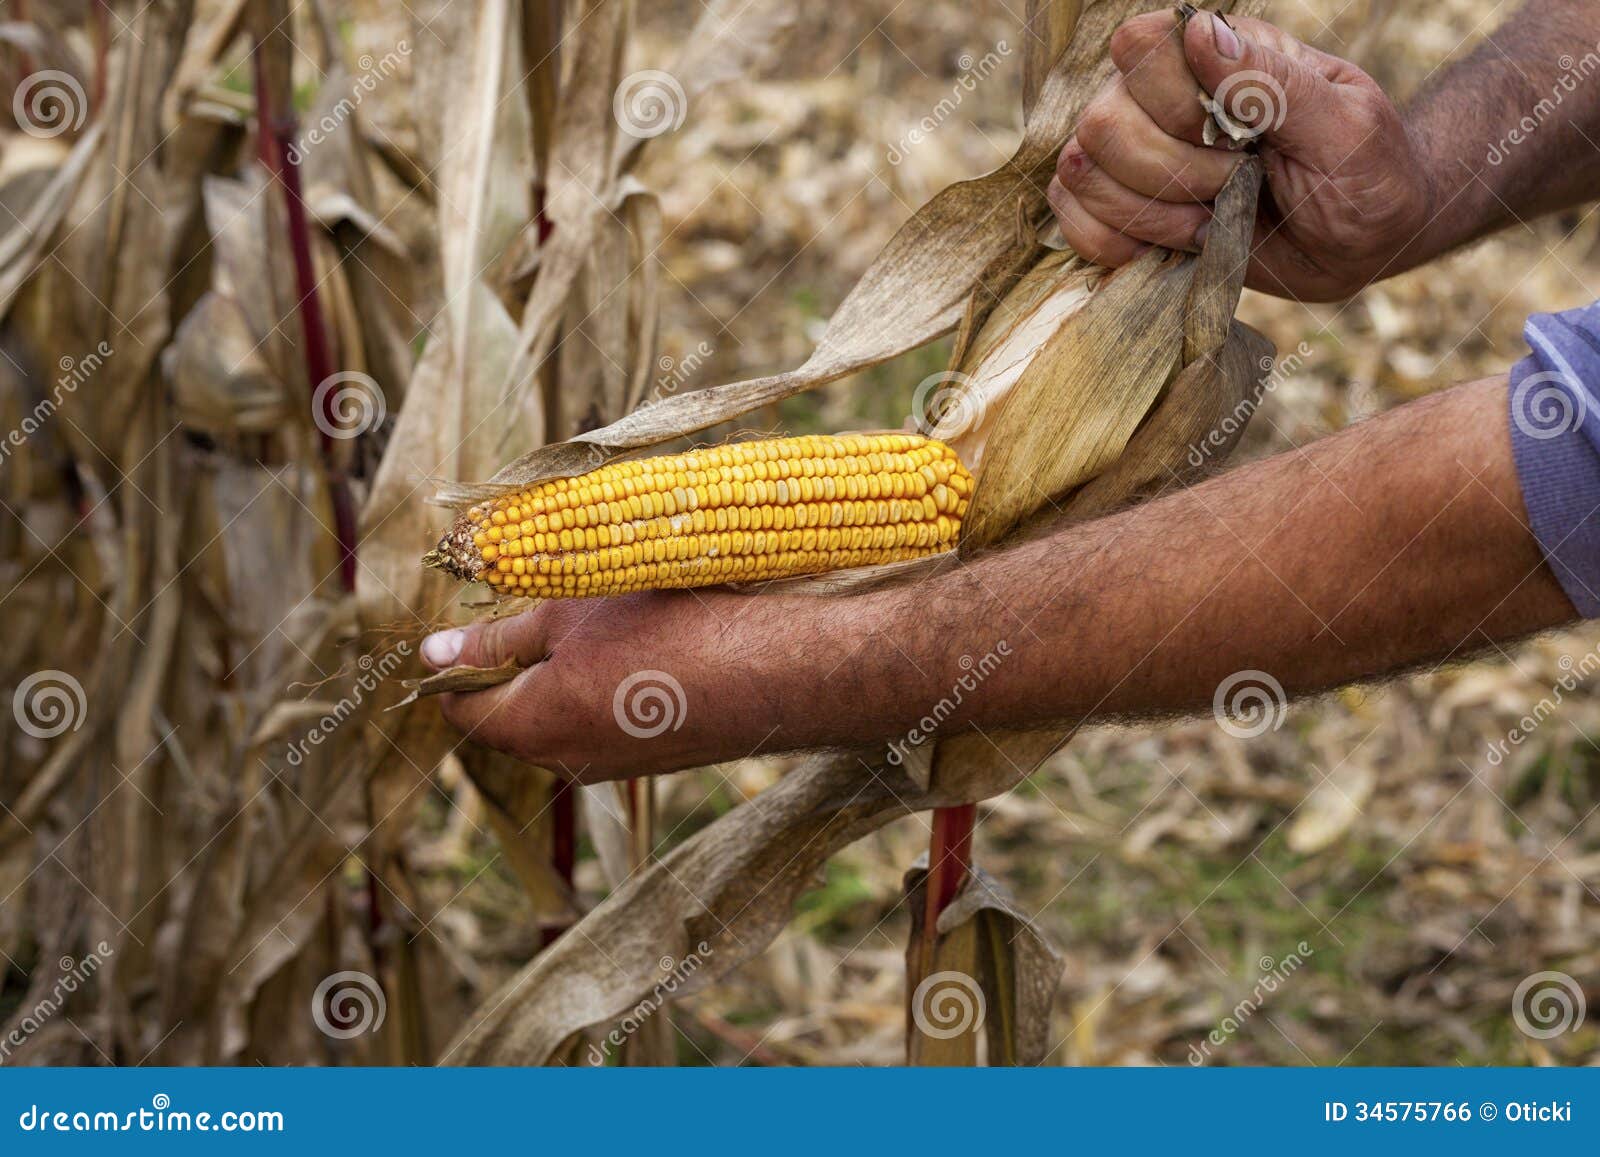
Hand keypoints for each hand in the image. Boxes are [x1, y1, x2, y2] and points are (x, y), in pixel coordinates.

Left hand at [420, 588, 890, 780]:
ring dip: (569, 673)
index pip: (459, 706)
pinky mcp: (658, 757)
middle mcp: (567, 763)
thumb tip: (431, 654)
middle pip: (511, 715)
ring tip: (605, 619)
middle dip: (517, 663)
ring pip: (565, 718)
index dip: (455, 660)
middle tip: (547, 604)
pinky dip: (612, 687)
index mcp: (531, 728)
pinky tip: (647, 646)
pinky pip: (611, 722)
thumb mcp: (570, 613)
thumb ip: (497, 637)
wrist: (776, 672)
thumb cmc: (668, 629)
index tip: (475, 619)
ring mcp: (616, 767)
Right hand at [1047, 11, 1435, 301]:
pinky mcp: (1123, 209)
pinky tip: (1169, 248)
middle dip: (1169, 172)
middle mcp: (1161, 99)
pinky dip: (1111, 243)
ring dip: (1146, 214)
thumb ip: (1272, 82)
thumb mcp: (1344, 126)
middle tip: (1231, 187)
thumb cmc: (1367, 174)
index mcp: (1218, 58)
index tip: (1235, 138)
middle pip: (1101, 121)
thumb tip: (1202, 30)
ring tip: (1205, 224)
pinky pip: (1070, 217)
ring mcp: (1136, 155)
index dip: (1170, 102)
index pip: (1138, 47)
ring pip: (1079, 171)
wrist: (1364, 243)